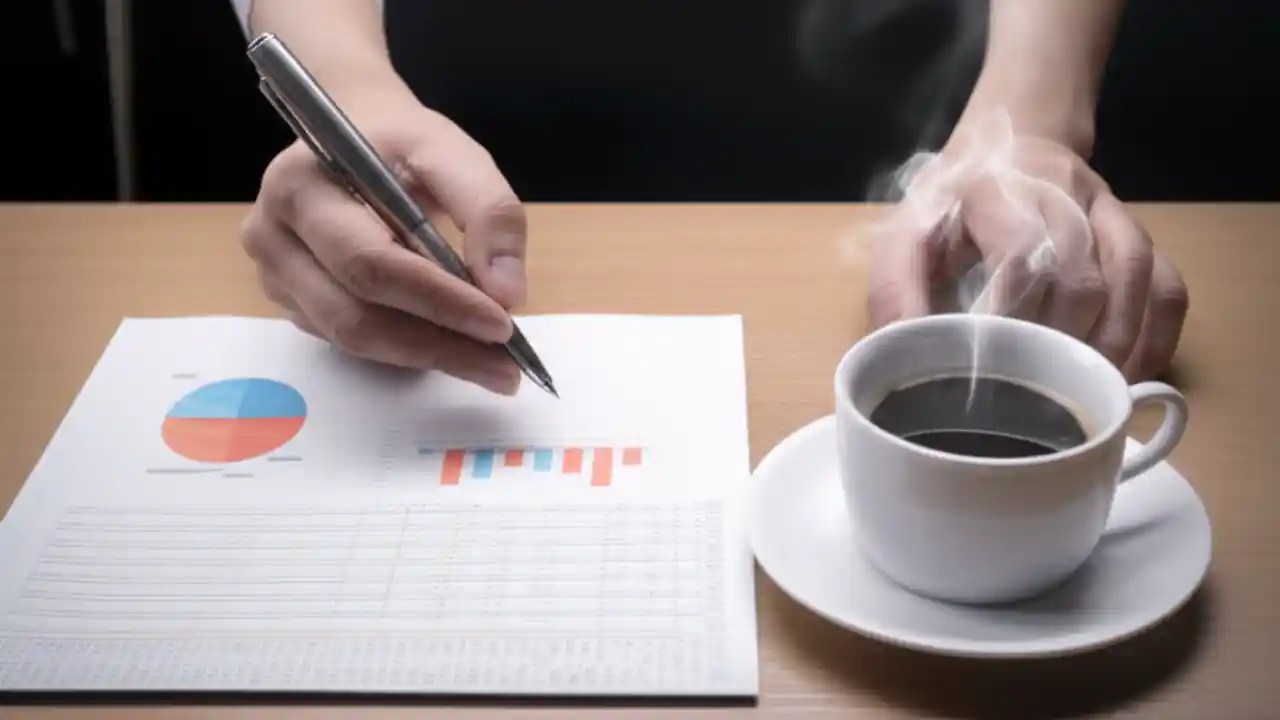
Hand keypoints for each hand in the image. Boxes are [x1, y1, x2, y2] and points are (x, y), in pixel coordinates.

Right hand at [240, 92, 527, 394]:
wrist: (354, 132)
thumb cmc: (402, 143)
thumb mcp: (454, 153)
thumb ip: (490, 213)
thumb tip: (507, 294)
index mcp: (302, 185)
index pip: (371, 262)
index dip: (439, 300)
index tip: (501, 325)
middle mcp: (272, 234)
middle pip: (355, 314)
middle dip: (438, 345)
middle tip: (504, 365)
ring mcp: (275, 273)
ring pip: (352, 338)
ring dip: (427, 355)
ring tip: (489, 362)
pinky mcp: (290, 300)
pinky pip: (348, 340)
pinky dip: (405, 348)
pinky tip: (450, 341)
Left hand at [866, 123, 1188, 380]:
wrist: (1001, 148)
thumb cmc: (948, 208)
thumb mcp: (904, 237)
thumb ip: (894, 291)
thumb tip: (895, 352)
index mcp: (993, 188)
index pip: (1019, 255)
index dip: (1011, 316)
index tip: (991, 365)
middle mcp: (1057, 190)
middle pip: (1079, 273)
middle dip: (1060, 340)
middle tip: (1035, 388)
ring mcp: (1105, 207)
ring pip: (1132, 274)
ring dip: (1112, 341)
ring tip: (1086, 388)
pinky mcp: (1134, 229)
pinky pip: (1167, 283)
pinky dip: (1155, 335)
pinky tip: (1130, 374)